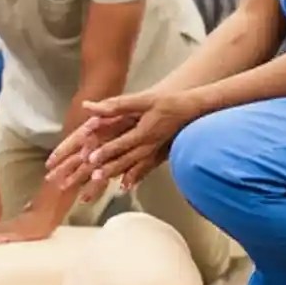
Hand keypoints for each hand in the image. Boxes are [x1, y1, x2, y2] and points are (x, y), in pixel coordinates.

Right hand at [45, 110, 138, 202]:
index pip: (75, 140)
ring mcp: (113, 150)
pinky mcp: (125, 158)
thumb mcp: (126, 104)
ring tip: (71, 193)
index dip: (62, 151)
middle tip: (53, 182)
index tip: (50, 162)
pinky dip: (101, 184)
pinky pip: (110, 173)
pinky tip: (91, 196)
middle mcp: (103, 139)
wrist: (162, 111)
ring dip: (82, 181)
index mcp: (100, 126)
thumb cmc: (142, 105)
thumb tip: (87, 108)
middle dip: (66, 170)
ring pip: (93, 168)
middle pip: (80, 157)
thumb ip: (108, 107)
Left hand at [77, 91, 199, 190]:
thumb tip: (91, 106)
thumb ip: (116, 105)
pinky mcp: (160, 153)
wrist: (194, 110)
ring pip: (134, 167)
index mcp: (143, 133)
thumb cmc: (169, 102)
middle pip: (125, 160)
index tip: (90, 159)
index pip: (120, 144)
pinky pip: (146, 168)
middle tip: (93, 178)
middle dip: (108, 169)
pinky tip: (126, 185)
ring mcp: (155, 152)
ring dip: (119, 174)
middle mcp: (148, 146)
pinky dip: (136, 177)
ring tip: (103, 183)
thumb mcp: (143, 99)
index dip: (105, 152)